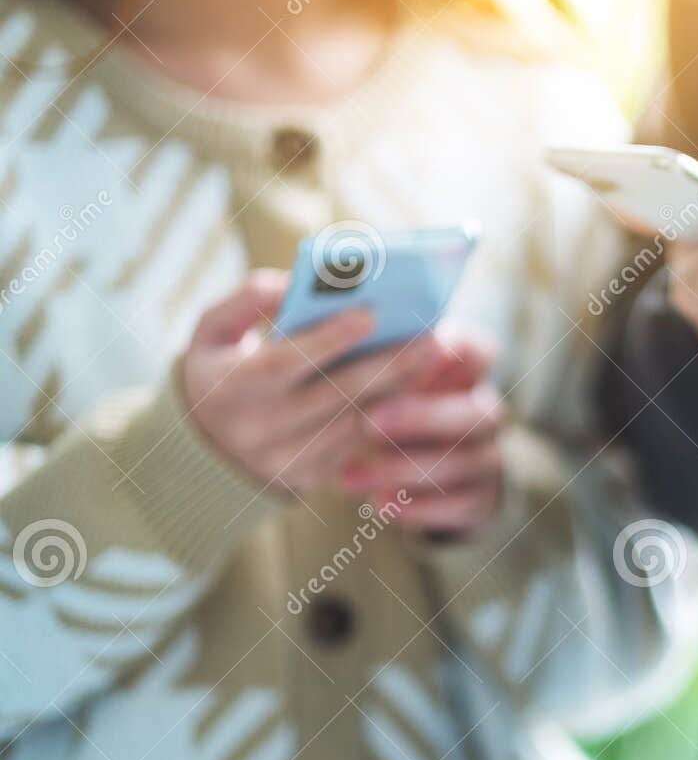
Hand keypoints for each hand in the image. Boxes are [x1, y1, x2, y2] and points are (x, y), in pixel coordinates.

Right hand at [181, 270, 441, 492]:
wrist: (202, 446)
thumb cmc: (216, 370)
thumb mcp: (210, 332)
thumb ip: (244, 301)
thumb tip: (290, 282)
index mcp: (228, 387)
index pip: (284, 361)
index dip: (328, 339)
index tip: (371, 314)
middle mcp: (256, 429)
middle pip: (335, 395)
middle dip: (388, 365)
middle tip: (431, 338)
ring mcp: (283, 460)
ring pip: (355, 422)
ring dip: (399, 390)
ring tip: (432, 357)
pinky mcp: (308, 477)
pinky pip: (358, 444)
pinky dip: (390, 413)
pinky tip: (416, 385)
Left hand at [341, 324, 503, 535]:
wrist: (421, 473)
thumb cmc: (389, 414)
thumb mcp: (382, 385)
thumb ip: (372, 366)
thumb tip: (327, 346)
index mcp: (466, 375)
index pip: (480, 353)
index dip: (455, 351)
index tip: (417, 350)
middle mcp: (486, 413)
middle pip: (476, 411)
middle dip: (421, 417)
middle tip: (365, 423)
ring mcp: (489, 458)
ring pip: (465, 462)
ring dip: (403, 470)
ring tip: (348, 478)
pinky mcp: (482, 499)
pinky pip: (462, 505)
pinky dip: (420, 507)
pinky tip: (380, 503)